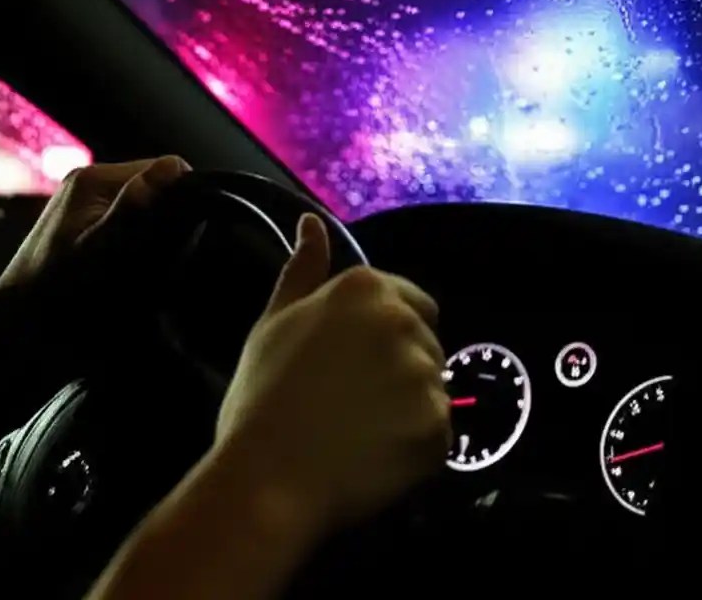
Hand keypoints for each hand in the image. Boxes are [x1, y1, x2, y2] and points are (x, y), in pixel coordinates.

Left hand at [0, 156, 190, 395]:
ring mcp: (88, 213)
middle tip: (169, 265)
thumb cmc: (60, 302)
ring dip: (159, 242)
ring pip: (148, 215)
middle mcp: (90, 188)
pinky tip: (139, 280)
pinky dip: (142, 253)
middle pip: (158, 193)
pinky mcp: (89, 237)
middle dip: (173, 223)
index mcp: (94, 181)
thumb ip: (135, 208)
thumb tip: (173, 166)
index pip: (166, 170)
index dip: (186, 201)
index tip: (187, 242)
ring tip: (154, 276)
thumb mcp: (103, 253)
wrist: (20, 344)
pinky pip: (132, 234)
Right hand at [212, 214, 450, 539]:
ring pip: (432, 390)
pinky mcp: (440, 429)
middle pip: (426, 343)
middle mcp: (404, 322)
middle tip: (351, 402)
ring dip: (408, 409)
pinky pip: (437, 435)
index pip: (411, 302)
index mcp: (365, 289)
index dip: (382, 336)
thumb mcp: (271, 323)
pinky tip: (373, 459)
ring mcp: (426, 377)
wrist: (267, 479)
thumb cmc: (261, 398)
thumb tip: (312, 222)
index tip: (350, 366)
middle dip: (400, 368)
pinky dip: (413, 448)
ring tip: (359, 434)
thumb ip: (302, 270)